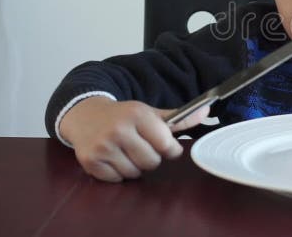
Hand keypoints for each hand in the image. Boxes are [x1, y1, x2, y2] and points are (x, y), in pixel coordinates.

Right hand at [59, 96, 209, 181]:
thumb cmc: (125, 116)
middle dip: (151, 158)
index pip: (166, 144)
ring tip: (127, 152)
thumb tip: (207, 112)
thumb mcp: (150, 113)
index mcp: (138, 114)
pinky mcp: (90, 161)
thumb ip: (179, 118)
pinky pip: (117, 179)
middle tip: (142, 147)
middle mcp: (119, 129)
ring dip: (135, 166)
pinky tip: (114, 158)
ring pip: (135, 173)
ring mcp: (103, 146)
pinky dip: (118, 173)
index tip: (167, 147)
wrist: (85, 115)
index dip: (170, 149)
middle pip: (151, 162)